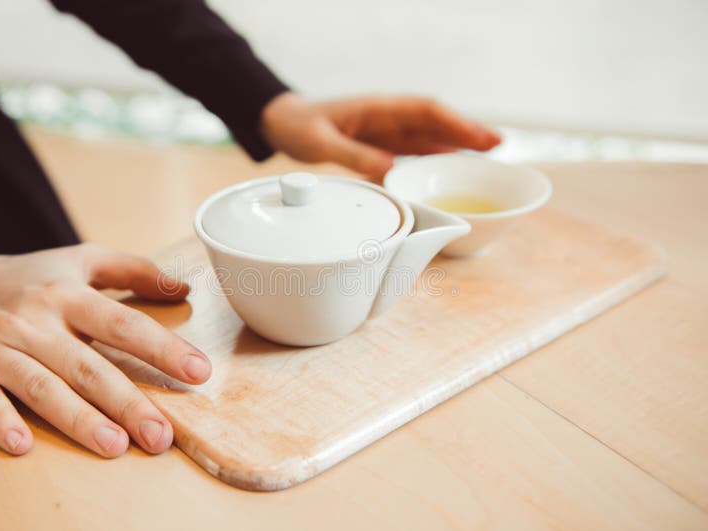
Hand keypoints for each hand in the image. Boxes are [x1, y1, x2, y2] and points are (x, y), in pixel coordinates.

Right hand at [0, 244, 210, 457]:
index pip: (122, 323)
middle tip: (160, 436)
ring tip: (115, 446)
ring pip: (41, 387)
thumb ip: (134, 270)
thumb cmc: (30, 277)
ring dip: (77, 419)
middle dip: (126, 402)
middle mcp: (34, 321)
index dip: (162, 348)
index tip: (199, 372)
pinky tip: (23, 445)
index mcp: (68, 294)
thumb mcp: (81, 259)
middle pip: (86, 366)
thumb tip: (186, 287)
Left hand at [260, 92, 501, 179]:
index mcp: (377, 108)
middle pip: (435, 123)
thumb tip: (391, 172)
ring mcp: (384, 131)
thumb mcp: (321, 143)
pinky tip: (449, 169)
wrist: (280, 124)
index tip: (481, 136)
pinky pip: (412, 152)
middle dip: (467, 132)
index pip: (425, 111)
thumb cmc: (297, 126)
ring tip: (486, 160)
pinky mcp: (378, 145)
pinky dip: (433, 159)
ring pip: (428, 137)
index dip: (456, 124)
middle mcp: (386, 117)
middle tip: (500, 147)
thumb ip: (354, 155)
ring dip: (455, 147)